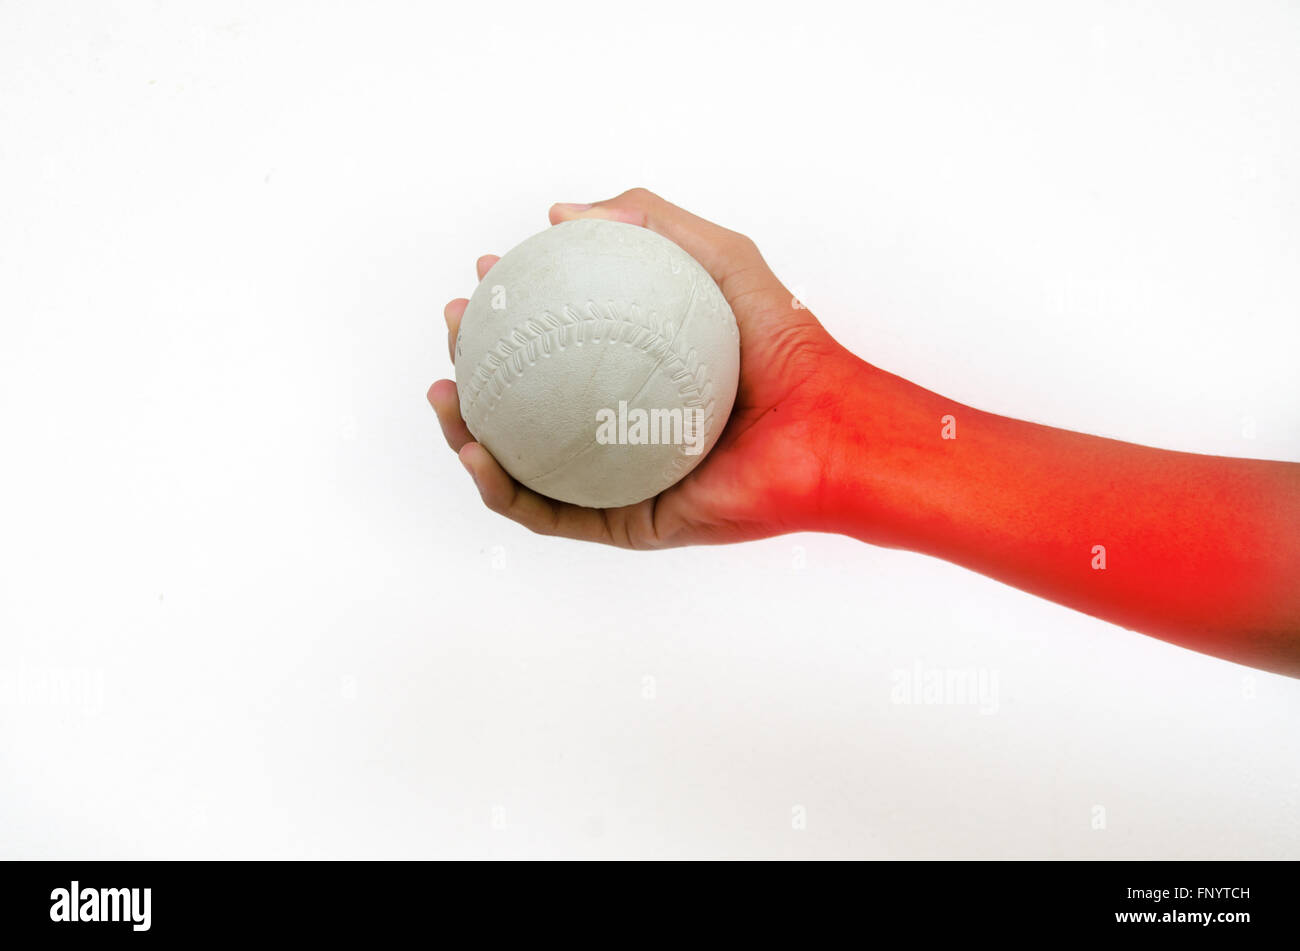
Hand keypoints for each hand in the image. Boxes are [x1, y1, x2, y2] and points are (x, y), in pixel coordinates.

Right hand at [428, 188, 858, 547]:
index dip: (509, 312)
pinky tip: (474, 449)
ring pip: (520, 463)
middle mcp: (618, 426)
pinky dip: (499, 486)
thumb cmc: (786, 343)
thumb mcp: (719, 257)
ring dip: (464, 431)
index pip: (555, 343)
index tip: (483, 279)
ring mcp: (617, 479)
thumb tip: (559, 213)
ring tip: (443, 391)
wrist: (824, 428)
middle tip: (454, 327)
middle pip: (525, 401)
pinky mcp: (623, 523)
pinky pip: (547, 511)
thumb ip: (650, 224)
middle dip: (473, 365)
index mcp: (635, 372)